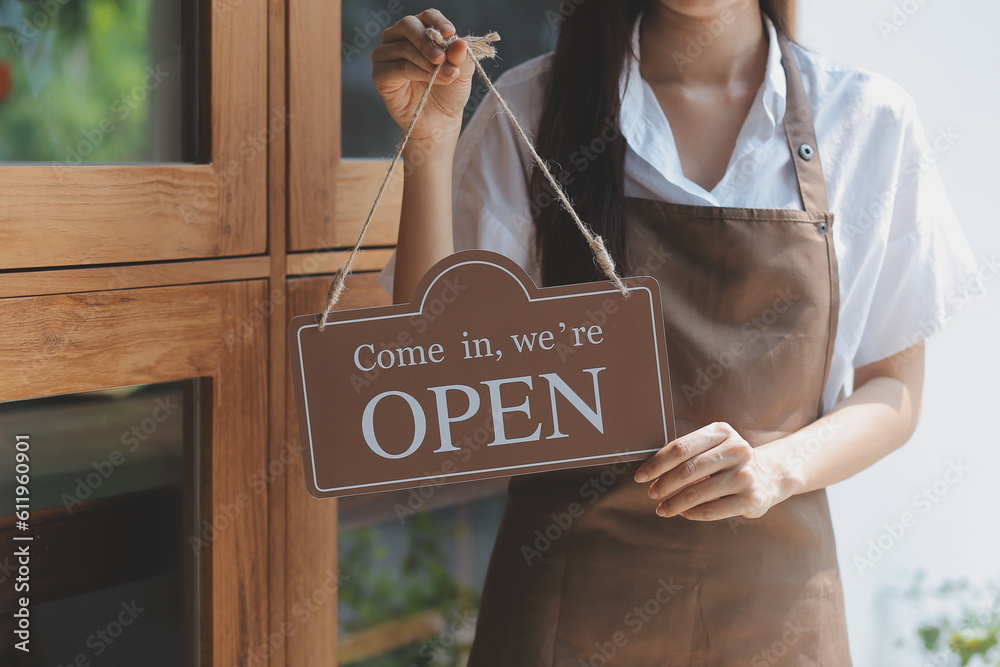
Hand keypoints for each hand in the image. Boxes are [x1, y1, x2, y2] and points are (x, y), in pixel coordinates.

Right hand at [372, 9, 475, 140]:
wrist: (440, 122)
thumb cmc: (448, 93)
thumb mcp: (461, 73)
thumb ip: (461, 57)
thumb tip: (460, 42)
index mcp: (420, 32)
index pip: (426, 16)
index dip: (437, 22)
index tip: (450, 34)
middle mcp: (399, 39)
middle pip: (408, 25)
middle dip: (427, 41)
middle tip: (441, 58)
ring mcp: (386, 56)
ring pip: (403, 47)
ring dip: (426, 63)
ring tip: (444, 77)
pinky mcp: (380, 75)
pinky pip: (397, 67)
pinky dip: (415, 72)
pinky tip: (428, 81)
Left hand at [633, 422, 787, 520]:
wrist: (770, 475)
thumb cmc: (728, 460)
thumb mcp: (713, 445)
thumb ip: (687, 453)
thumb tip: (650, 471)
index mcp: (722, 432)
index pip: (681, 448)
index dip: (657, 464)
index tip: (640, 476)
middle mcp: (737, 450)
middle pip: (688, 470)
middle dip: (663, 484)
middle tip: (651, 493)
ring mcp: (745, 475)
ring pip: (697, 493)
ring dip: (674, 503)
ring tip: (662, 508)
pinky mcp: (751, 499)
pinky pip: (712, 510)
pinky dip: (692, 513)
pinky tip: (683, 513)